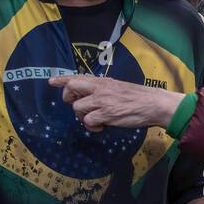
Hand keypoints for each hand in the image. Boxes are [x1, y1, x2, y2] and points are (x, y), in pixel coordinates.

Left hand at [50, 76, 183, 132]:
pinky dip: (93, 126)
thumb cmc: (138, 97)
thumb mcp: (118, 87)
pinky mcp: (106, 114)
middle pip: (71, 89)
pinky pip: (88, 121)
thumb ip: (103, 89)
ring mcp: (102, 101)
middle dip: (69, 99)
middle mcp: (99, 89)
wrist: (153, 103)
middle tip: (79, 106)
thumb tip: (90, 96)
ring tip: (96, 119)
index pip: (77, 77)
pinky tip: (102, 126)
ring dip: (83, 117)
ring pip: (78, 109)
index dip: (62, 80)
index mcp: (102, 81)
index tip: (51, 81)